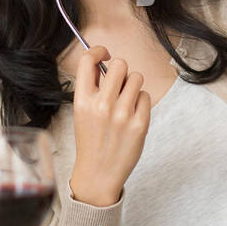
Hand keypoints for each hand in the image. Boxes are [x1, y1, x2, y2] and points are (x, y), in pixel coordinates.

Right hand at [68, 45, 149, 206]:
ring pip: (136, 78)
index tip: (104, 55)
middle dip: (121, 71)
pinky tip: (132, 115)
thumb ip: (91, 87)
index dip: (98, 51)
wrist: (99, 174)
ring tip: (126, 101)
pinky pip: (145, 96)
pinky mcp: (140, 124)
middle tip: (118, 84)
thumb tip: (102, 62)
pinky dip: (140, 102)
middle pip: (120, 65)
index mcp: (82, 100)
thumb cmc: (91, 141)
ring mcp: (123, 115)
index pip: (88, 60)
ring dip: (132, 86)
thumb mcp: (81, 112)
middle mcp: (102, 105)